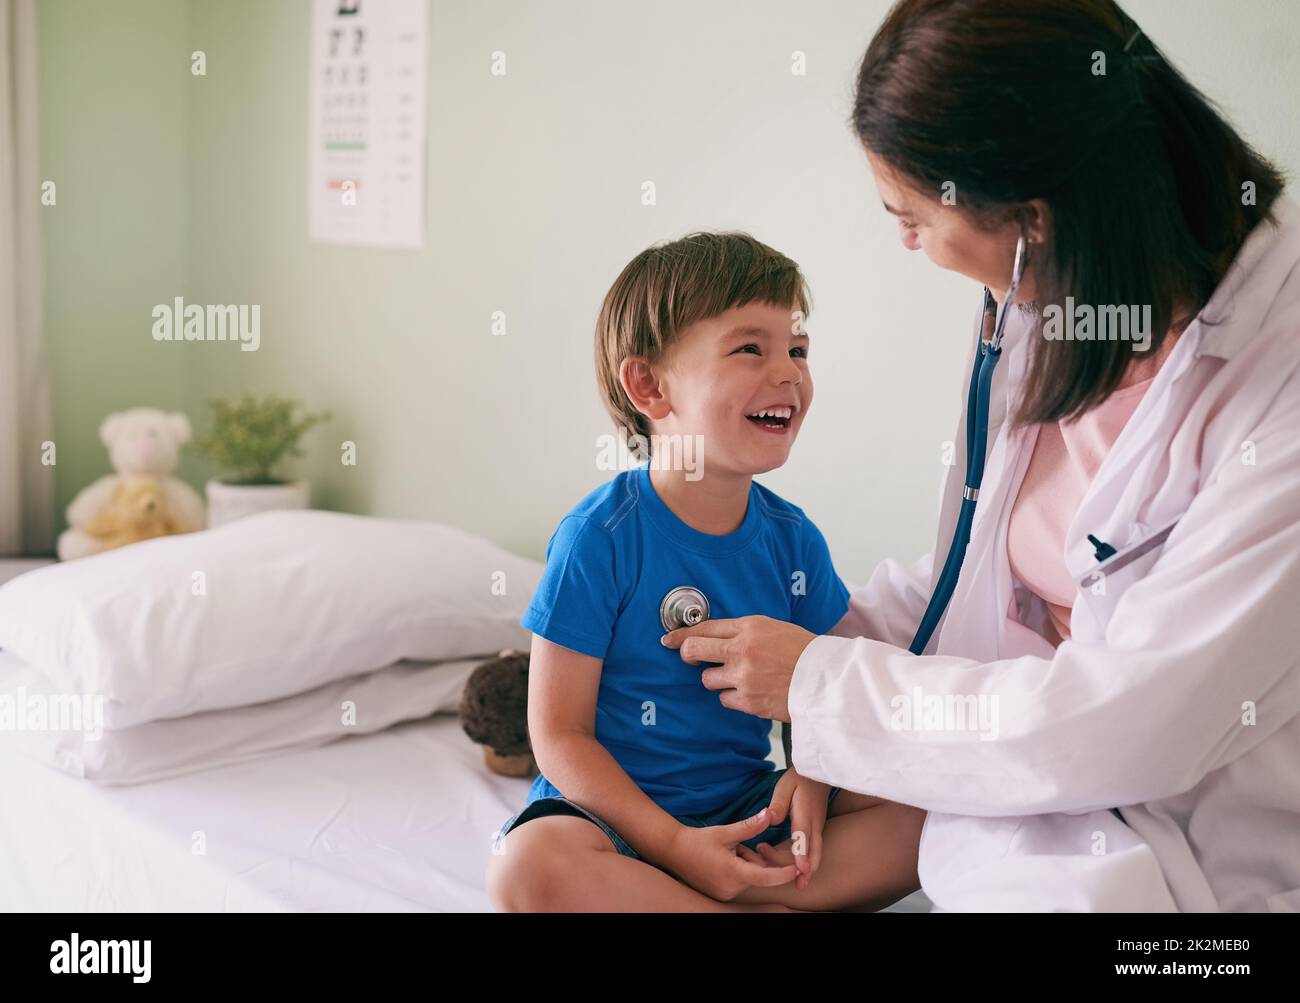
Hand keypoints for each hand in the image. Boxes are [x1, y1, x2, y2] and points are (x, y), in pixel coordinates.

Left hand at [661, 615, 814, 720]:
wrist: (827, 680)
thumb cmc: (803, 652)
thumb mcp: (773, 629)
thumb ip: (743, 632)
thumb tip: (715, 637)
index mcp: (750, 627)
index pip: (704, 627)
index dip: (682, 634)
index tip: (670, 640)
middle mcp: (742, 649)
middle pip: (694, 650)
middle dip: (687, 654)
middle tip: (688, 657)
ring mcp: (743, 676)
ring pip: (707, 679)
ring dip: (718, 679)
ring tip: (740, 677)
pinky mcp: (747, 701)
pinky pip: (724, 699)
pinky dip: (733, 697)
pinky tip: (750, 692)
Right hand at [663, 808, 799, 901]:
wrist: (674, 851)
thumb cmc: (698, 840)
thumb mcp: (725, 831)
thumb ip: (749, 826)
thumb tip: (769, 815)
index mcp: (733, 872)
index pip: (765, 876)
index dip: (783, 873)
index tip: (797, 869)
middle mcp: (730, 888)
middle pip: (756, 873)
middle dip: (752, 858)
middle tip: (734, 846)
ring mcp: (725, 894)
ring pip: (748, 876)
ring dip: (743, 863)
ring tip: (725, 853)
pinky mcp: (721, 895)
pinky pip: (739, 882)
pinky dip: (736, 870)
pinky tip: (721, 862)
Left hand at [742, 769, 828, 891]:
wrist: (818, 771)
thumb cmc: (799, 778)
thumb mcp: (785, 786)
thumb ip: (778, 804)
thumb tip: (770, 819)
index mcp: (805, 812)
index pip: (803, 835)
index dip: (801, 852)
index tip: (801, 869)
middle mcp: (814, 823)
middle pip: (814, 850)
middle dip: (808, 870)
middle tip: (800, 886)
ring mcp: (818, 827)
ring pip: (816, 852)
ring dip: (808, 867)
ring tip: (799, 882)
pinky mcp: (817, 829)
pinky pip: (814, 848)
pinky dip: (809, 860)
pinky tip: (801, 869)